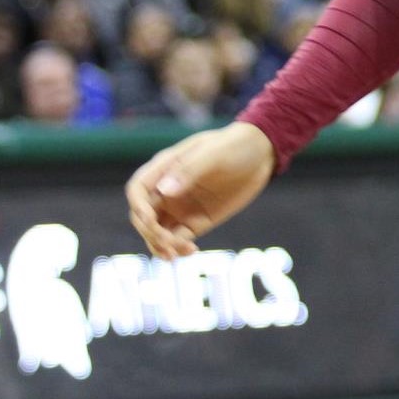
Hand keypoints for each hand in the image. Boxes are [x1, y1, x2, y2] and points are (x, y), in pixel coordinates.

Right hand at [126, 122, 275, 259]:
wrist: (261, 154)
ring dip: (161, 246)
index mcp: (164, 168)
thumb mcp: (213, 154)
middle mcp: (167, 190)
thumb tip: (164, 191)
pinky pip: (178, 240)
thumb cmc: (233, 146)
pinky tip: (192, 251)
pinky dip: (178, 249)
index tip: (150, 219)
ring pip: (157, 233)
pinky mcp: (196, 222)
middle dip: (151, 232)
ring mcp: (180, 207)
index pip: (137, 190)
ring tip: (181, 252)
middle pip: (143, 217)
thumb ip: (189, 171)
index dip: (138, 207)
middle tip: (169, 243)